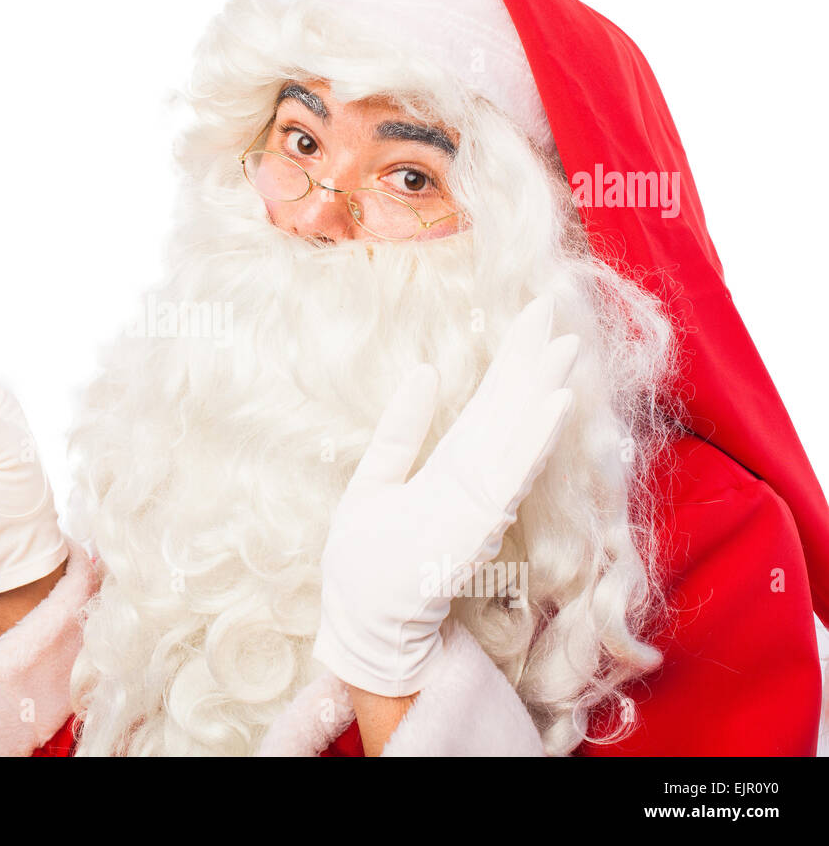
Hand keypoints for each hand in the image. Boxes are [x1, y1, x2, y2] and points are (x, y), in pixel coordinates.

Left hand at [312, 294, 578, 696]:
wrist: (364, 623)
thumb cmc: (368, 562)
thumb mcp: (373, 482)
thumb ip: (400, 432)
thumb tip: (424, 371)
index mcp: (449, 468)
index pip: (488, 406)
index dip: (512, 362)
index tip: (535, 316)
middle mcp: (471, 482)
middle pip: (507, 412)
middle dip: (532, 362)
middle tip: (557, 311)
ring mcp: (477, 502)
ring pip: (516, 436)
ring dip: (543, 391)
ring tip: (569, 346)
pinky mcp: (475, 525)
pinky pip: (508, 476)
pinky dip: (533, 439)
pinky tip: (554, 404)